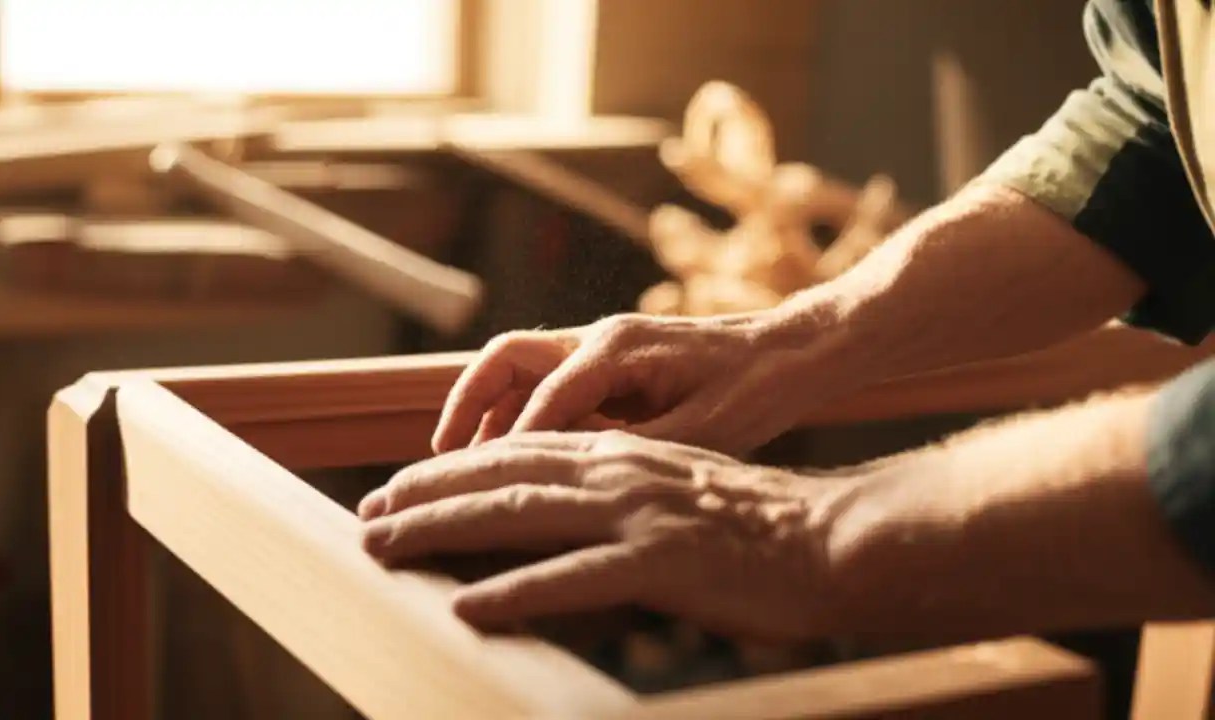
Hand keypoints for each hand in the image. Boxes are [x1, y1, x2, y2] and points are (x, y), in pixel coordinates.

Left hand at [358, 430, 863, 640]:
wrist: (833, 537)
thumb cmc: (757, 526)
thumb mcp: (674, 495)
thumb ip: (614, 503)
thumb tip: (561, 531)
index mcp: (620, 453)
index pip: (515, 454)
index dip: (449, 471)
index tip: (400, 490)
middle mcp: (618, 471)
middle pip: (500, 477)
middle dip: (425, 495)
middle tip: (369, 515)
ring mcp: (637, 513)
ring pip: (518, 516)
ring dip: (443, 531)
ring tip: (386, 549)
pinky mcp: (661, 561)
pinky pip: (571, 578)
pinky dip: (515, 592)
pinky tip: (467, 608)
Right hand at [432, 308, 849, 456]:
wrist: (791, 352)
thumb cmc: (756, 391)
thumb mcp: (700, 434)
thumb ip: (632, 452)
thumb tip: (573, 481)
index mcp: (618, 350)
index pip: (542, 399)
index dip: (511, 448)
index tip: (481, 493)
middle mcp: (599, 337)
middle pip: (505, 359)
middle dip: (467, 406)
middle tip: (440, 459)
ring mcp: (601, 345)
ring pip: (517, 366)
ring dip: (486, 409)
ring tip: (464, 464)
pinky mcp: (609, 361)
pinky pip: (545, 380)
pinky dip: (519, 412)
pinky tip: (518, 457)